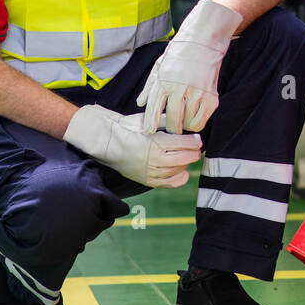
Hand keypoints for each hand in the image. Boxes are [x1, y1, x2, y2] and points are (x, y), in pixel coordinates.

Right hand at [63, 104, 200, 187]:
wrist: (107, 142)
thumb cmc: (127, 128)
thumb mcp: (147, 120)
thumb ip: (166, 122)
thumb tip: (183, 123)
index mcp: (155, 143)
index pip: (183, 144)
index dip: (194, 141)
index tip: (197, 138)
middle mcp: (154, 160)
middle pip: (184, 158)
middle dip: (193, 152)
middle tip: (196, 147)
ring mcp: (150, 172)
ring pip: (178, 171)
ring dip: (186, 163)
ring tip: (188, 156)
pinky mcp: (146, 180)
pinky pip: (168, 184)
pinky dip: (179, 179)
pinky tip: (183, 172)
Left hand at [137, 0, 242, 133]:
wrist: (203, 42)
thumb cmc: (179, 54)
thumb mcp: (159, 66)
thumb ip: (149, 86)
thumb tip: (140, 103)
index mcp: (164, 81)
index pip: (154, 108)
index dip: (151, 123)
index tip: (150, 131)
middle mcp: (179, 88)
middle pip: (173, 120)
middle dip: (171, 128)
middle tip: (172, 129)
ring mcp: (197, 93)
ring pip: (187, 123)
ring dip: (185, 125)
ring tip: (184, 120)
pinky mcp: (211, 96)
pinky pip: (201, 120)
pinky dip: (197, 122)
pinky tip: (194, 116)